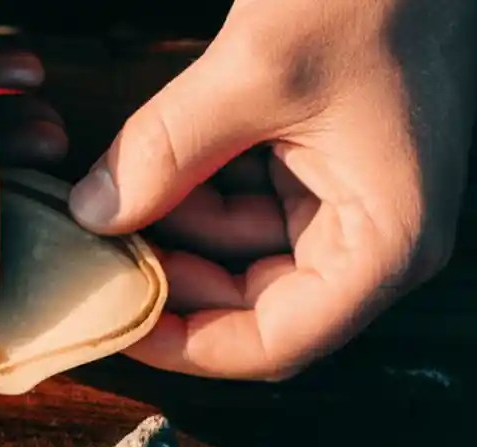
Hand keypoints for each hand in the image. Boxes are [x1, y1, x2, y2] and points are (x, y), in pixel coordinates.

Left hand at [69, 0, 476, 379]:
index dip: (187, 346)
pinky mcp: (324, 163)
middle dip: (171, 284)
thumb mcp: (256, 70)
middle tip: (91, 264)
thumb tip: (90, 215)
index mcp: (385, 241)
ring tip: (101, 215)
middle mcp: (374, 236)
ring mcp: (350, 198)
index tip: (112, 324)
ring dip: (173, 237)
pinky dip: (193, 194)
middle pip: (254, 305)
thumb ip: (167, 148)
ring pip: (241, 255)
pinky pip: (246, 203)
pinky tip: (138, 174)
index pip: (276, 343)